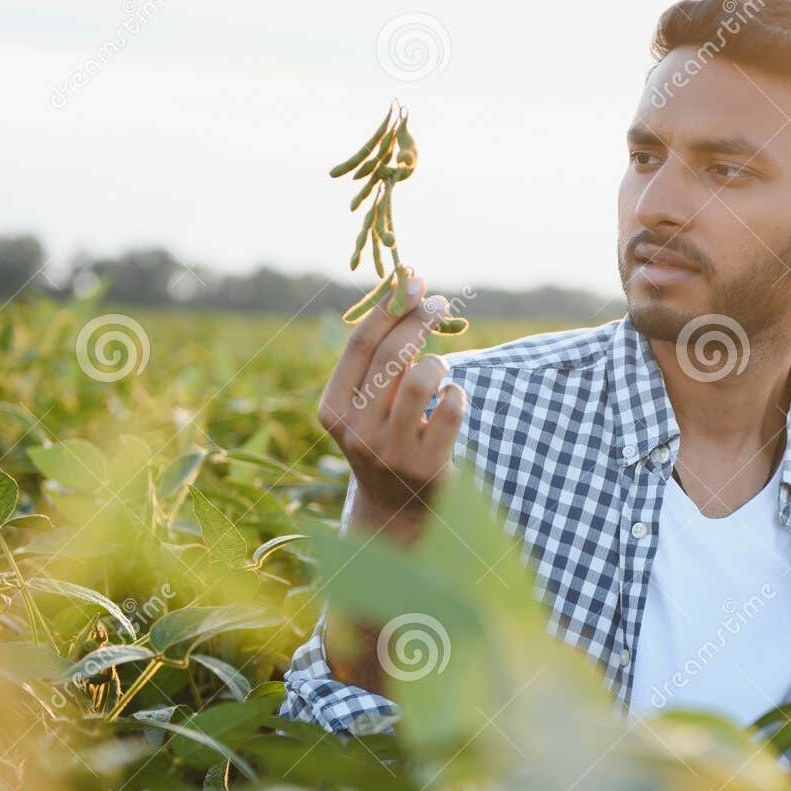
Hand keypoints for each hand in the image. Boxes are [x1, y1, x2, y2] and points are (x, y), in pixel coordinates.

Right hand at [316, 272, 466, 544]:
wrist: (398, 510)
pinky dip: (458, 393)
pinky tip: (452, 400)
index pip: (361, 345)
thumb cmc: (386, 440)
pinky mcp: (428, 466)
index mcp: (333, 410)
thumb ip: (379, 362)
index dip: (390, 307)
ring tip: (441, 371)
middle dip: (419, 319)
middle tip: (439, 304)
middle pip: (391, 354)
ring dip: (438, 363)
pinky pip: (451, 406)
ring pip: (421, 378)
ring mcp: (391, 452)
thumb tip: (407, 292)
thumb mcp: (367, 406)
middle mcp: (356, 433)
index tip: (413, 280)